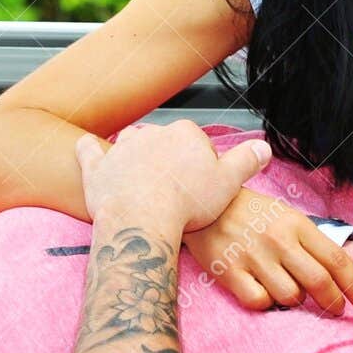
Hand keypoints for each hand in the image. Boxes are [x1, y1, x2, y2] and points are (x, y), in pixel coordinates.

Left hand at [74, 122, 270, 231]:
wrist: (142, 220)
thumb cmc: (186, 204)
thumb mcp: (229, 182)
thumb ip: (247, 161)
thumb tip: (263, 147)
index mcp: (185, 133)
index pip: (196, 143)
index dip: (201, 166)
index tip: (201, 188)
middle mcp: (151, 133)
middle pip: (164, 143)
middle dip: (169, 161)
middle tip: (175, 191)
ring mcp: (121, 149)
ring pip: (130, 143)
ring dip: (134, 155)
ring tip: (141, 179)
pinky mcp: (97, 168)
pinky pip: (89, 152)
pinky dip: (89, 150)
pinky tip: (89, 149)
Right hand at [182, 187, 352, 316]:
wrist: (201, 201)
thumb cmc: (248, 212)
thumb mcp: (284, 215)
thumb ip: (309, 241)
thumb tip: (340, 273)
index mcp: (296, 224)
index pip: (336, 259)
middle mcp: (278, 240)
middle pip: (319, 282)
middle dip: (334, 302)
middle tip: (336, 310)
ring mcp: (254, 257)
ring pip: (290, 297)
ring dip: (295, 301)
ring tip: (287, 290)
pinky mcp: (230, 272)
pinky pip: (260, 302)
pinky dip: (266, 303)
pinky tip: (262, 291)